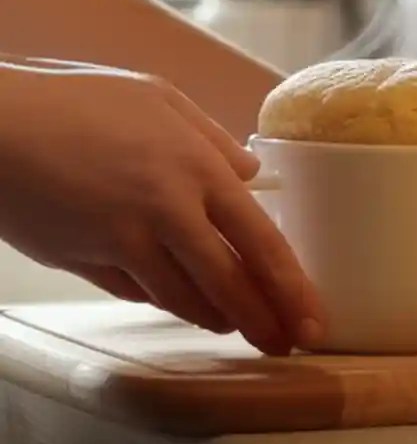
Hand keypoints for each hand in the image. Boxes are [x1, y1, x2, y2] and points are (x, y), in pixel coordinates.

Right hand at [0, 60, 323, 354]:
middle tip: (285, 345)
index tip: (312, 320)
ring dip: (216, 317)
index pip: (261, 242)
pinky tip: (184, 305)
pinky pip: (137, 292)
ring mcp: (124, 240)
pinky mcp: (86, 259)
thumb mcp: (158, 98)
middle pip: (228, 284)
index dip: (291, 289)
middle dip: (263, 322)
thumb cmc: (77, 101)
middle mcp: (167, 210)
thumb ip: (211, 139)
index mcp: (197, 168)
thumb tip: (250, 172)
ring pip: (184, 298)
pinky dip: (164, 301)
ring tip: (240, 327)